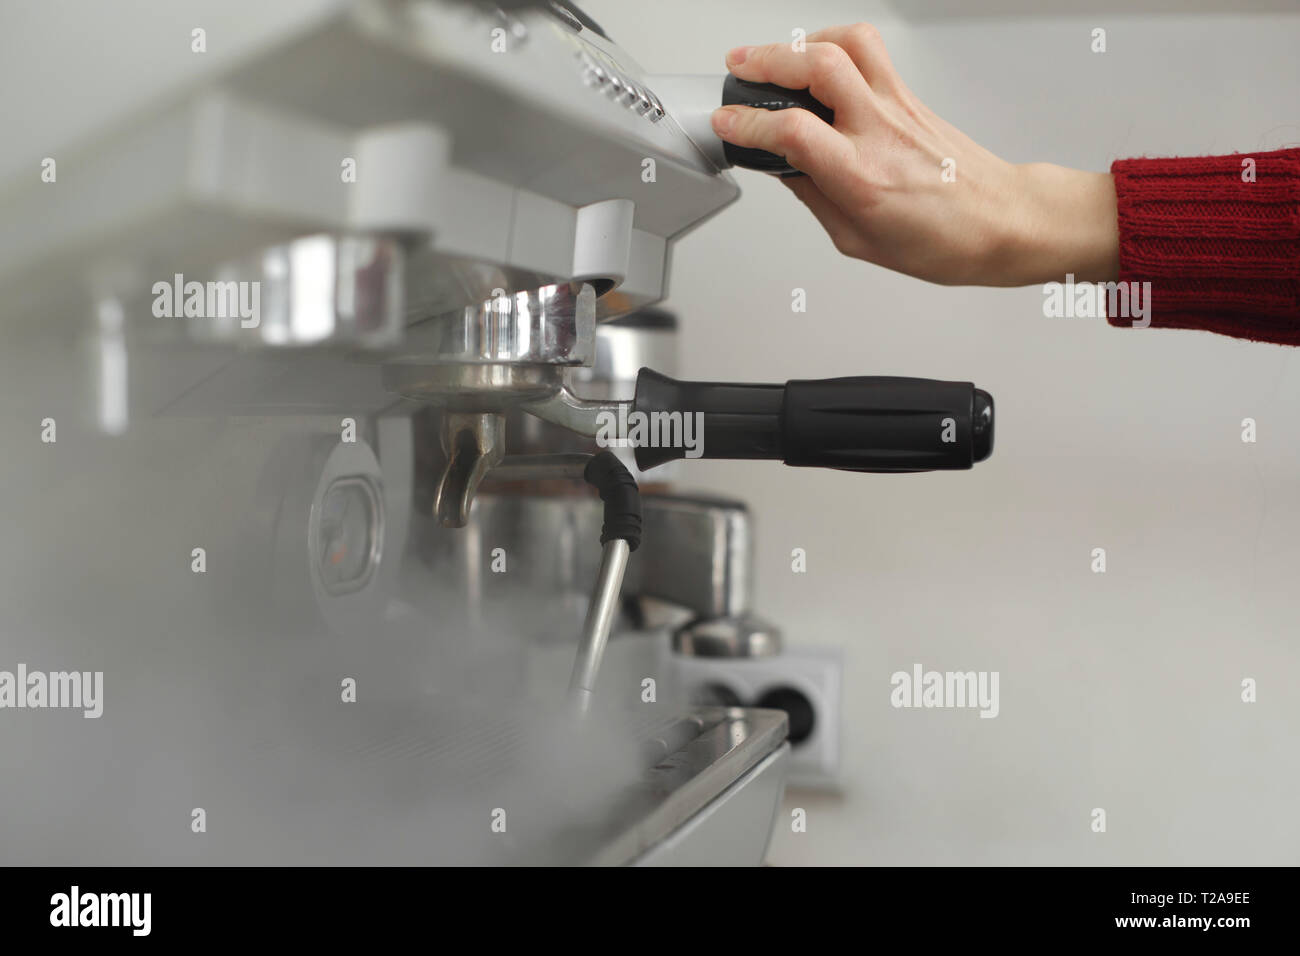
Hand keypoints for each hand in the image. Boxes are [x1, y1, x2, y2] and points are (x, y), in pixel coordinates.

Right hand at [710, 24, 1118, 286]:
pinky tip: (816, 60)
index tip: (726, 124)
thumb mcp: (858, 240)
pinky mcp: (909, 94)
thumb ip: (814, 198)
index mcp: (862, 177)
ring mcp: (898, 105)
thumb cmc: (944, 240)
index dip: (747, 124)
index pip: (792, 131)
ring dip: (799, 41)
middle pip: (816, 66)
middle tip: (737, 69)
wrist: (1001, 221)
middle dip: (766, 60)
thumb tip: (783, 170)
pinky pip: (868, 50)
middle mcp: (880, 130)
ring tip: (772, 56)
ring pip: (845, 42)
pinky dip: (833, 43)